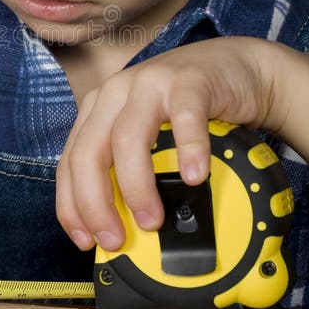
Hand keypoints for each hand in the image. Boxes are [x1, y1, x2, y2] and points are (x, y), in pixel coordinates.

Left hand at [56, 36, 281, 252]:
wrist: (238, 68)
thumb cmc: (190, 108)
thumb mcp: (150, 136)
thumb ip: (130, 168)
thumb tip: (123, 227)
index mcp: (99, 108)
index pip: (70, 161)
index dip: (71, 206)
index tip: (84, 240)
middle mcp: (117, 92)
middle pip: (89, 152)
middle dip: (95, 204)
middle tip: (116, 239)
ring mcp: (152, 82)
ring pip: (128, 138)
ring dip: (136, 186)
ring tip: (151, 219)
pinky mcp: (190, 80)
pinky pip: (186, 117)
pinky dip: (189, 150)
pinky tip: (194, 176)